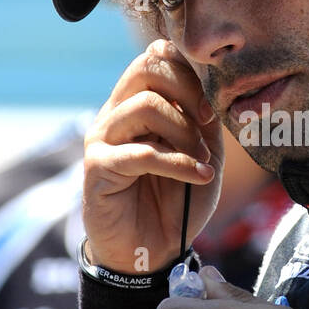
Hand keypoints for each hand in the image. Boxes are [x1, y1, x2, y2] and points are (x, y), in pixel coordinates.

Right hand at [82, 39, 224, 273]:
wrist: (151, 251)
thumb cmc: (177, 200)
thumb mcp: (203, 153)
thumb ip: (204, 119)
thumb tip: (210, 88)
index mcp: (137, 103)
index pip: (154, 58)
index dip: (187, 73)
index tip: (210, 111)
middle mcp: (115, 113)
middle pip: (145, 69)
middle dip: (187, 92)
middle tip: (206, 125)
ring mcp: (102, 138)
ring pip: (146, 107)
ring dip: (185, 134)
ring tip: (201, 161)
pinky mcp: (98, 167)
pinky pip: (142, 153)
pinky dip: (178, 163)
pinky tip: (199, 176)